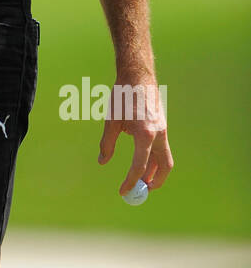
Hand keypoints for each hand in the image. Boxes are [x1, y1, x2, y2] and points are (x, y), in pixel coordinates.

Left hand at [98, 77, 172, 195]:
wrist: (137, 76)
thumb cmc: (122, 97)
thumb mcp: (111, 121)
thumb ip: (107, 143)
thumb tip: (102, 161)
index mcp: (145, 134)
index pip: (139, 166)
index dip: (130, 181)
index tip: (123, 191)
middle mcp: (158, 134)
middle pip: (163, 166)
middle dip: (155, 182)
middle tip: (142, 191)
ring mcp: (163, 130)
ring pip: (164, 158)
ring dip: (155, 170)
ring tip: (142, 180)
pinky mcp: (162, 126)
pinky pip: (161, 147)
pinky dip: (154, 158)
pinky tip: (143, 160)